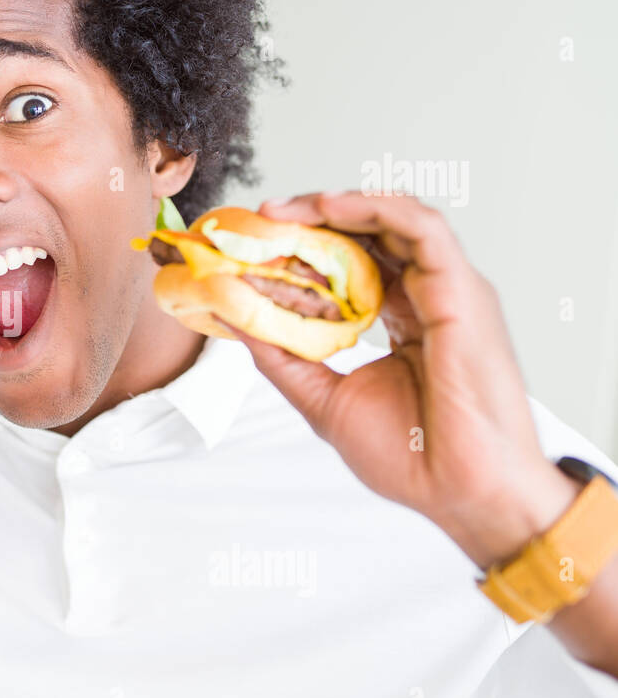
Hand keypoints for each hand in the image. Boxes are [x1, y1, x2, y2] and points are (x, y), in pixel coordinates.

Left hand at [217, 190, 580, 570]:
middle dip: (313, 218)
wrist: (458, 492)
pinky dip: (375, 209)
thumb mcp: (324, 400)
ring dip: (337, 205)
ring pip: (395, 220)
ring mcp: (448, 291)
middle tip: (262, 217)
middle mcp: (427, 298)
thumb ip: (283, 358)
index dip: (307, 248)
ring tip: (285, 210)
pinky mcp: (462, 291)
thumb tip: (234, 321)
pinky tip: (331, 208)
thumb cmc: (410, 458)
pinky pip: (422, 228)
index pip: (354, 263)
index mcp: (401, 320)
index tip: (257, 245)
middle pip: (370, 235)